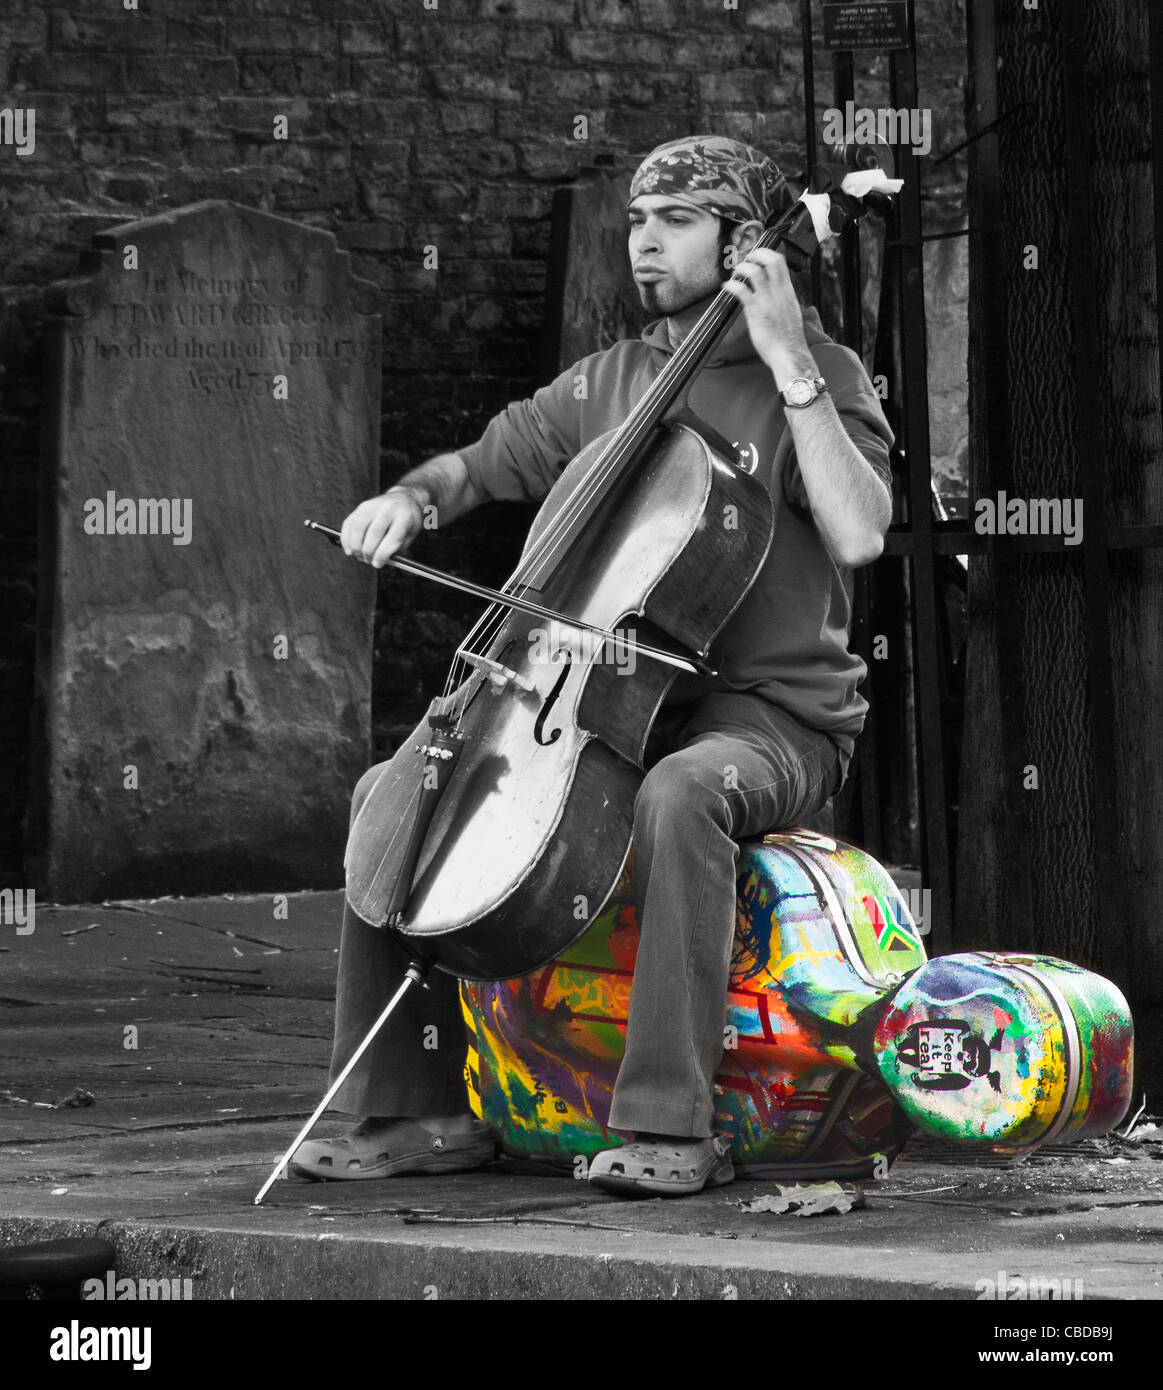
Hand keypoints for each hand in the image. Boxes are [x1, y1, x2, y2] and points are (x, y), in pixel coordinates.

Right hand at [340, 488, 424, 567]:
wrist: (404, 499)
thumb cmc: (407, 521)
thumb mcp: (410, 535)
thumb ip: (396, 549)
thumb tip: (378, 561)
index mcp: (404, 516)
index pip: (392, 537)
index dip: (383, 554)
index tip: (377, 564)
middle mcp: (388, 508)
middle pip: (374, 532)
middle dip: (368, 551)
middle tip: (367, 561)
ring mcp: (374, 505)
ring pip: (358, 527)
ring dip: (355, 546)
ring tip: (358, 556)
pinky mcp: (362, 506)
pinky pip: (350, 523)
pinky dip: (346, 538)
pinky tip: (349, 549)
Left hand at [722, 247, 813, 377]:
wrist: (789, 354)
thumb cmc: (788, 340)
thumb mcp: (790, 314)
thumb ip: (782, 302)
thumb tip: (774, 298)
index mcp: (788, 292)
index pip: (781, 263)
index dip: (767, 254)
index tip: (758, 256)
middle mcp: (779, 293)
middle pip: (772, 260)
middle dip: (756, 254)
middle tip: (746, 259)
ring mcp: (768, 301)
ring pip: (755, 272)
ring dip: (742, 268)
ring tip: (735, 273)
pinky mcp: (756, 312)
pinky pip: (742, 291)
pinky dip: (732, 285)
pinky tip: (726, 287)